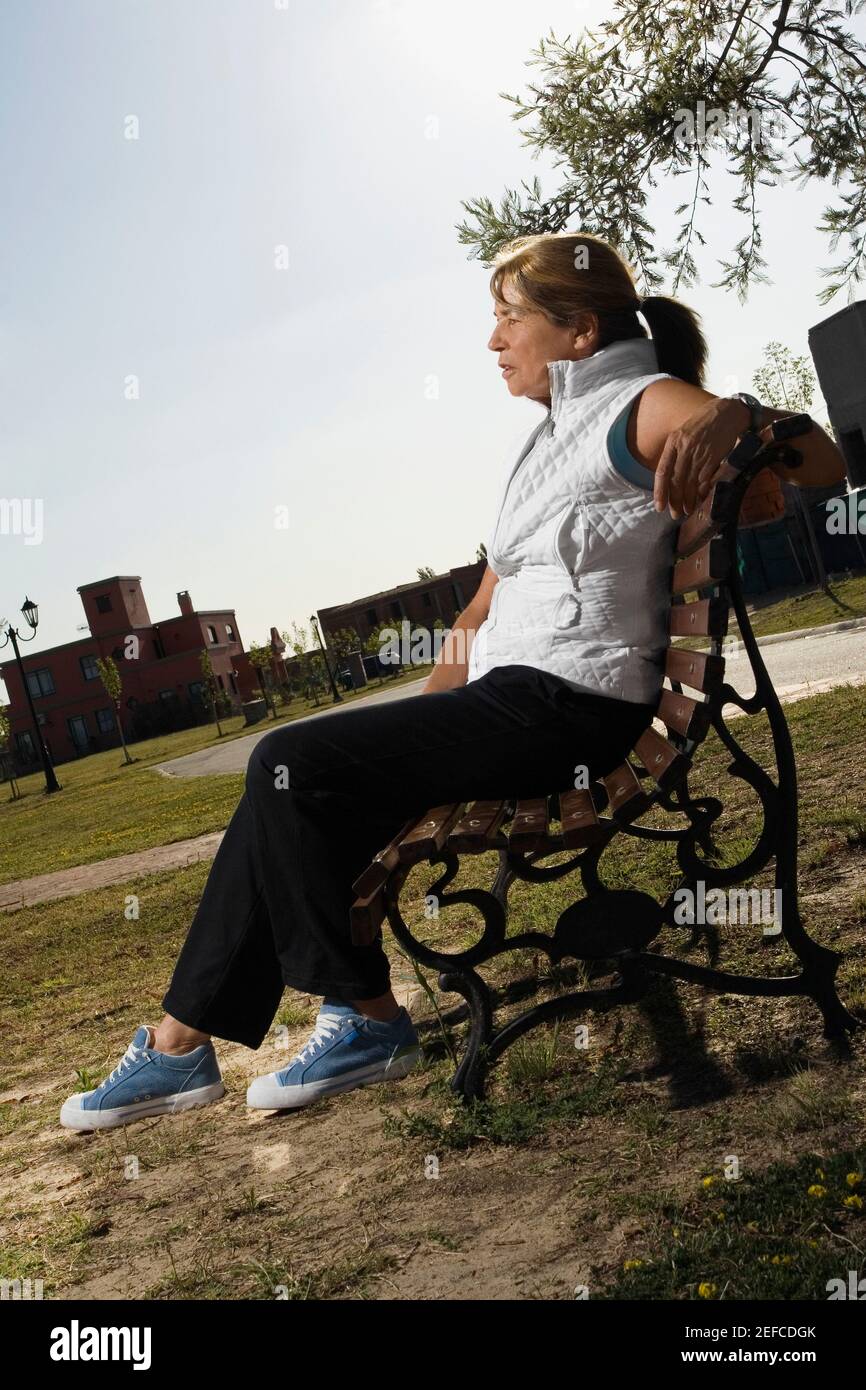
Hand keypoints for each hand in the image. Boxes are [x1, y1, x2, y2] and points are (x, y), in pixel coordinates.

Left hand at [653, 396, 752, 518]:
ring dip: (688, 500)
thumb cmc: (705, 423)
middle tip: (675, 514)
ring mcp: (699, 453)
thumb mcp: (684, 432)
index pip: (662, 471)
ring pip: (690, 483)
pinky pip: (705, 480)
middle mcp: (684, 448)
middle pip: (676, 481)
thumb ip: (676, 452)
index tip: (659, 506)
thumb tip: (671, 477)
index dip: (660, 492)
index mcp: (673, 441)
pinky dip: (701, 492)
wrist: (727, 412)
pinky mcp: (714, 457)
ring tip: (687, 510)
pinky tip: (700, 499)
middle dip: (675, 501)